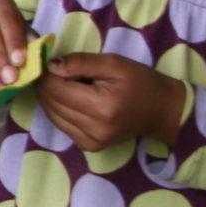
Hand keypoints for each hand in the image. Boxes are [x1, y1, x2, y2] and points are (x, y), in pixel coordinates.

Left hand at [35, 54, 184, 153]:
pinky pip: (62, 124)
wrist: (161, 110)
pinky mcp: (90, 147)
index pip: (56, 89)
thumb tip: (50, 65)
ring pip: (52, 115)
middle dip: (45, 83)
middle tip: (50, 68)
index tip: (44, 60)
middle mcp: (94, 129)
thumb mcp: (113, 63)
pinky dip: (59, 109)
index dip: (45, 73)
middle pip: (51, 103)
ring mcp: (92, 142)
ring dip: (50, 96)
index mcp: (101, 107)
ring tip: (62, 80)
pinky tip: (70, 97)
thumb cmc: (140, 82)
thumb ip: (80, 62)